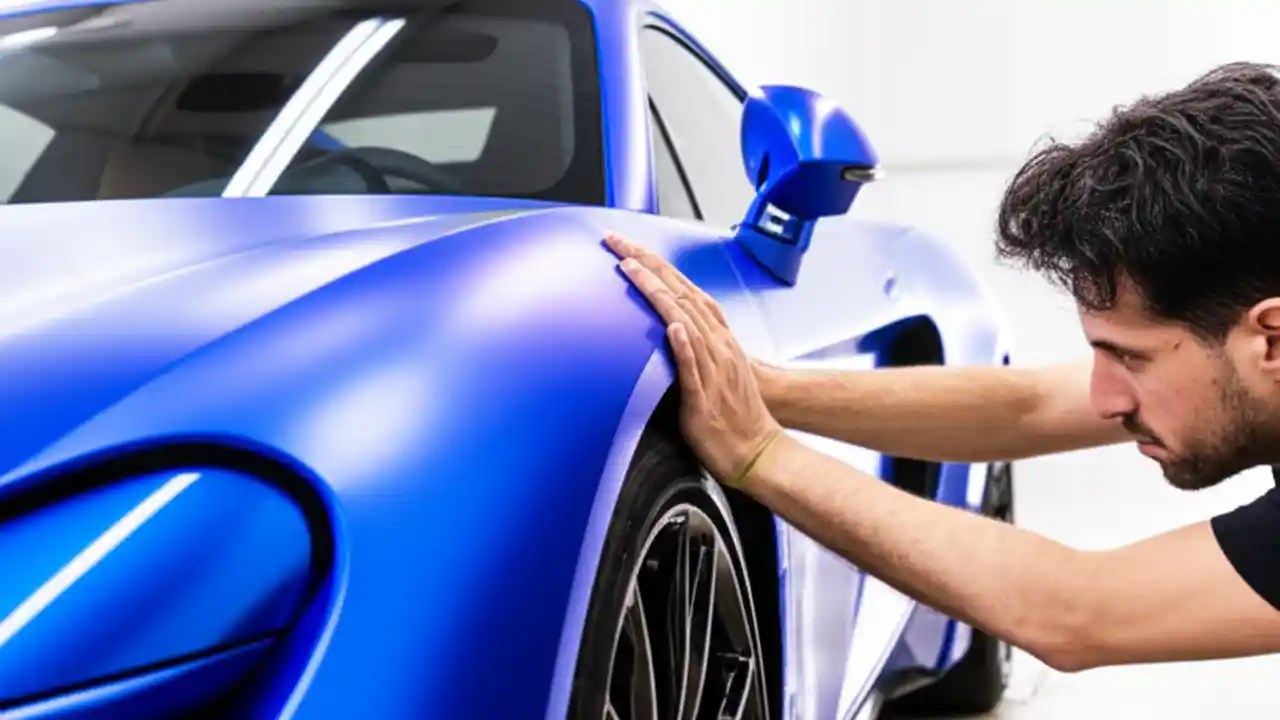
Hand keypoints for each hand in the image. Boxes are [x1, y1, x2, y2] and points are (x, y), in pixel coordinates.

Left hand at [604, 232, 781, 486]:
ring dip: (658, 293)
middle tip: (617, 241)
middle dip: (648, 264)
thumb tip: (668, 331)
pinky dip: (685, 345)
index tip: (628, 246)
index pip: (683, 289)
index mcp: (716, 336)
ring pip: (684, 321)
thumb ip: (694, 346)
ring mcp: (712, 368)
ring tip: (632, 269)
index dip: (656, 264)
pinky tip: (672, 327)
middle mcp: (716, 344)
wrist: (759, 449)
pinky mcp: (705, 398)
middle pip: (679, 294)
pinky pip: (695, 368)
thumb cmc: (735, 411)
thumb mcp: (715, 368)